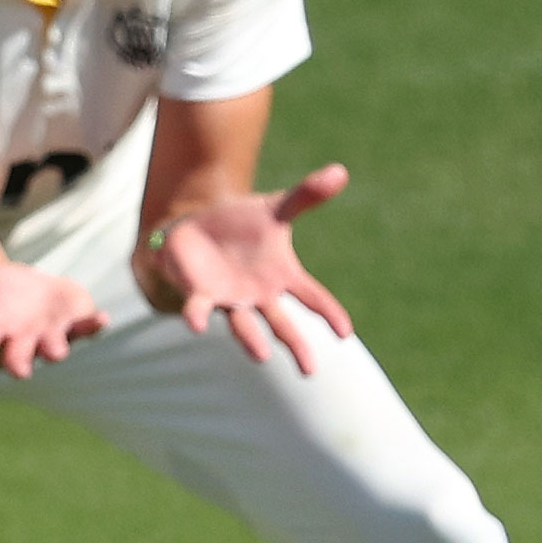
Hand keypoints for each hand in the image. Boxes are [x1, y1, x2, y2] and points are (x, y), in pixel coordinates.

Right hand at [0, 255, 105, 377]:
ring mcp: (49, 336)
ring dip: (54, 349)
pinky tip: (101, 320)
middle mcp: (22, 341)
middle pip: (18, 356)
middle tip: (18, 371)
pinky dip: (93, 326)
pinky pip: (85, 329)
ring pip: (53, 348)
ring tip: (55, 350)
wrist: (29, 301)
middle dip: (18, 362)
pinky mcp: (74, 325)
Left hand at [142, 166, 355, 374]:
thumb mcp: (275, 208)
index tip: (345, 334)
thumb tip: (341, 171)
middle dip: (296, 345)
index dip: (329, 314)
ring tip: (262, 357)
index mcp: (282, 277)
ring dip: (251, 340)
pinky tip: (197, 325)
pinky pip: (199, 309)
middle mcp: (259, 296)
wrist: (196, 228)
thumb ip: (305, 196)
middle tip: (310, 371)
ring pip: (244, 325)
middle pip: (282, 324)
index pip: (312, 297)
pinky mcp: (200, 295)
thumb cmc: (241, 224)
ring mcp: (230, 300)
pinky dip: (198, 316)